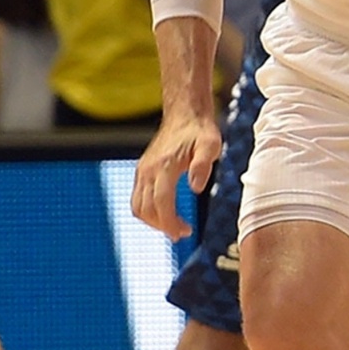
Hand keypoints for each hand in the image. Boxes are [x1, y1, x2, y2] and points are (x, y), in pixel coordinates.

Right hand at [132, 113, 219, 239]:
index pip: (161, 203)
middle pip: (146, 208)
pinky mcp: (142, 171)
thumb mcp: (210, 145)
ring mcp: (142, 170)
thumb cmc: (200, 131)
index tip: (184, 232)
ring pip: (138, 205)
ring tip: (174, 228)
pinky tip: (165, 215)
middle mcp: (148, 170)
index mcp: (164, 166)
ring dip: (153, 221)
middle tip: (183, 234)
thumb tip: (196, 189)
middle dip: (163, 226)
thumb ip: (203, 166)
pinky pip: (137, 198)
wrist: (184, 115)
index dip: (170, 222)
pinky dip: (148, 211)